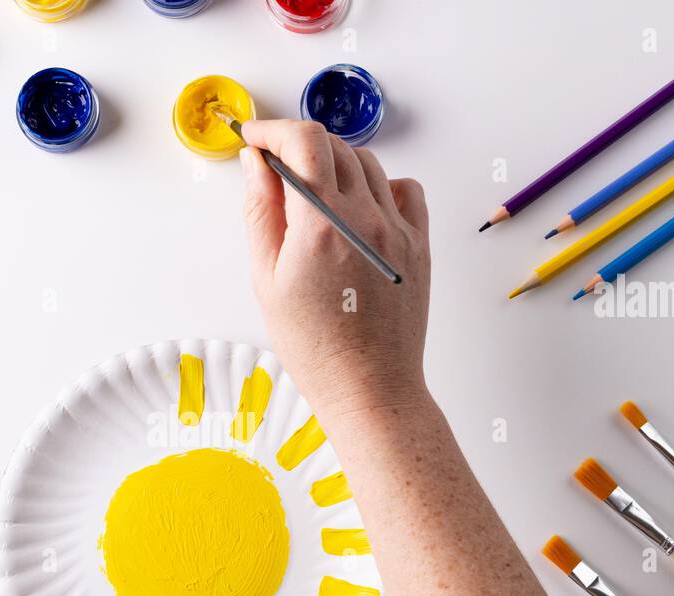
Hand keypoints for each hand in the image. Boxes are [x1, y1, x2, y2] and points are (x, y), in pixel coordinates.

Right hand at [240, 120, 431, 427]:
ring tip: (315, 197)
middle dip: (298, 146)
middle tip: (276, 169)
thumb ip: (262, 213)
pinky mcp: (418, 244)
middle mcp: (364, 217)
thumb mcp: (267, 280)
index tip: (255, 138)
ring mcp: (397, 228)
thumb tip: (257, 164)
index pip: (302, 142)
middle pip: (333, 145)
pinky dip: (379, 186)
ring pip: (367, 163)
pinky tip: (359, 210)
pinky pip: (404, 190)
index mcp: (320, 225)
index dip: (273, 129)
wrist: (369, 388)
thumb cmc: (315, 347)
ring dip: (335, 164)